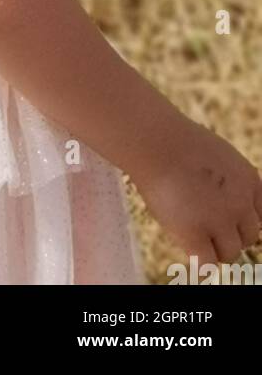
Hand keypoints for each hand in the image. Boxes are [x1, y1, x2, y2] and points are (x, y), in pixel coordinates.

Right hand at [133, 121, 261, 262]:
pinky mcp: (195, 234)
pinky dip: (200, 263)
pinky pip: (207, 264)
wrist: (153, 141)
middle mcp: (241, 203)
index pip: (260, 217)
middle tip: (204, 224)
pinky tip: (190, 251)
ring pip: (229, 254)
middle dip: (228, 234)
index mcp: (250, 180)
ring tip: (190, 232)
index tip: (226, 221)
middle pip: (247, 237)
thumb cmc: (176, 142)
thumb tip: (226, 207)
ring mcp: (220, 220)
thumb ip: (230, 182)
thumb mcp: (218, 155)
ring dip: (213, 248)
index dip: (240, 220)